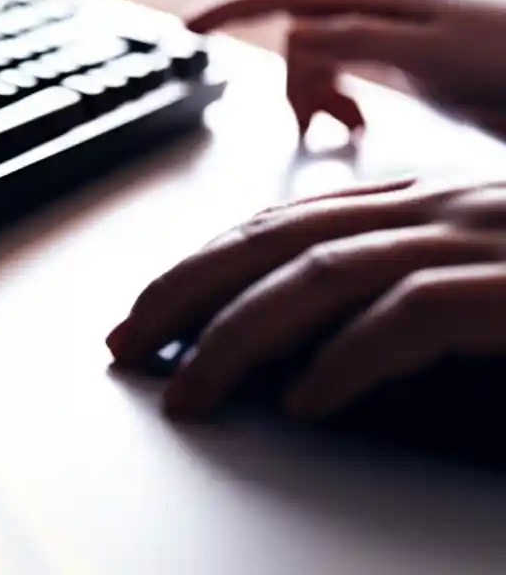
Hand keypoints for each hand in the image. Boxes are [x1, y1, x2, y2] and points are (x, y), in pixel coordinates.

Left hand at [106, 179, 505, 419]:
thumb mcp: (474, 261)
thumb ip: (394, 277)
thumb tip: (303, 336)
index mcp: (417, 198)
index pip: (279, 224)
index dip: (200, 266)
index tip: (146, 311)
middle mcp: (432, 205)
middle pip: (274, 240)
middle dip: (184, 294)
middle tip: (128, 345)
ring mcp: (471, 239)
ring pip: (319, 273)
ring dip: (237, 335)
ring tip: (190, 390)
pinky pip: (409, 316)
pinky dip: (347, 358)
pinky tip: (302, 401)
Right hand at [188, 0, 505, 136]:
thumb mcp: (432, 57)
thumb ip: (359, 42)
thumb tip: (293, 37)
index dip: (233, 9)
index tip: (189, 29)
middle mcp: (375, 10)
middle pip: (297, 38)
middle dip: (293, 84)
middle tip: (312, 129)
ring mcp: (385, 34)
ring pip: (315, 62)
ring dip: (314, 99)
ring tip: (344, 131)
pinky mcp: (397, 61)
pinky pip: (340, 75)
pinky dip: (334, 103)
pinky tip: (357, 125)